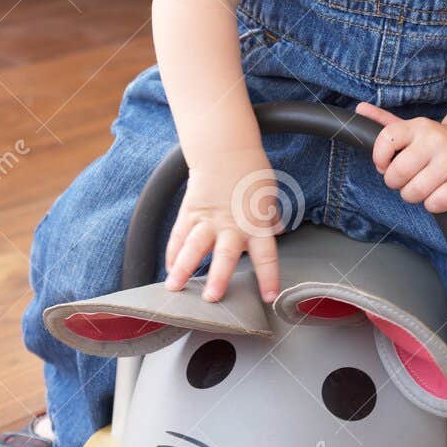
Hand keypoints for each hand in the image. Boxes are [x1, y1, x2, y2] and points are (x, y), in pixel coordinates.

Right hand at [164, 152, 281, 303]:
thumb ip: (270, 217)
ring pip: (194, 247)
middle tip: (211, 298)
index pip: (266, 255)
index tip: (268, 296)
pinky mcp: (190, 212)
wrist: (225, 149)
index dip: (268, 277)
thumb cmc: (250, 172)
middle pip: (225, 255)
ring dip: (183, 269)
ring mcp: (208, 219)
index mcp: (256, 224)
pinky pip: (179, 235)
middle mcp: (232, 225)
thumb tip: (277, 230)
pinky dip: (173, 253)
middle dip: (218, 277)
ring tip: (174, 288)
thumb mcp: (267, 196)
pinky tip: (169, 268)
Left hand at [352, 102, 446, 212]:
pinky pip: (435, 204)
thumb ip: (384, 122)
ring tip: (423, 185)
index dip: (379, 158)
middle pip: (397, 173)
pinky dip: (432, 204)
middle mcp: (434, 141)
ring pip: (414, 192)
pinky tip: (437, 193)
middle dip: (396, 183)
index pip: (386, 139)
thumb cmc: (435, 143)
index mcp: (418, 126)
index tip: (384, 164)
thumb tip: (359, 109)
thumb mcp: (412, 129)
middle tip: (406, 179)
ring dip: (413, 195)